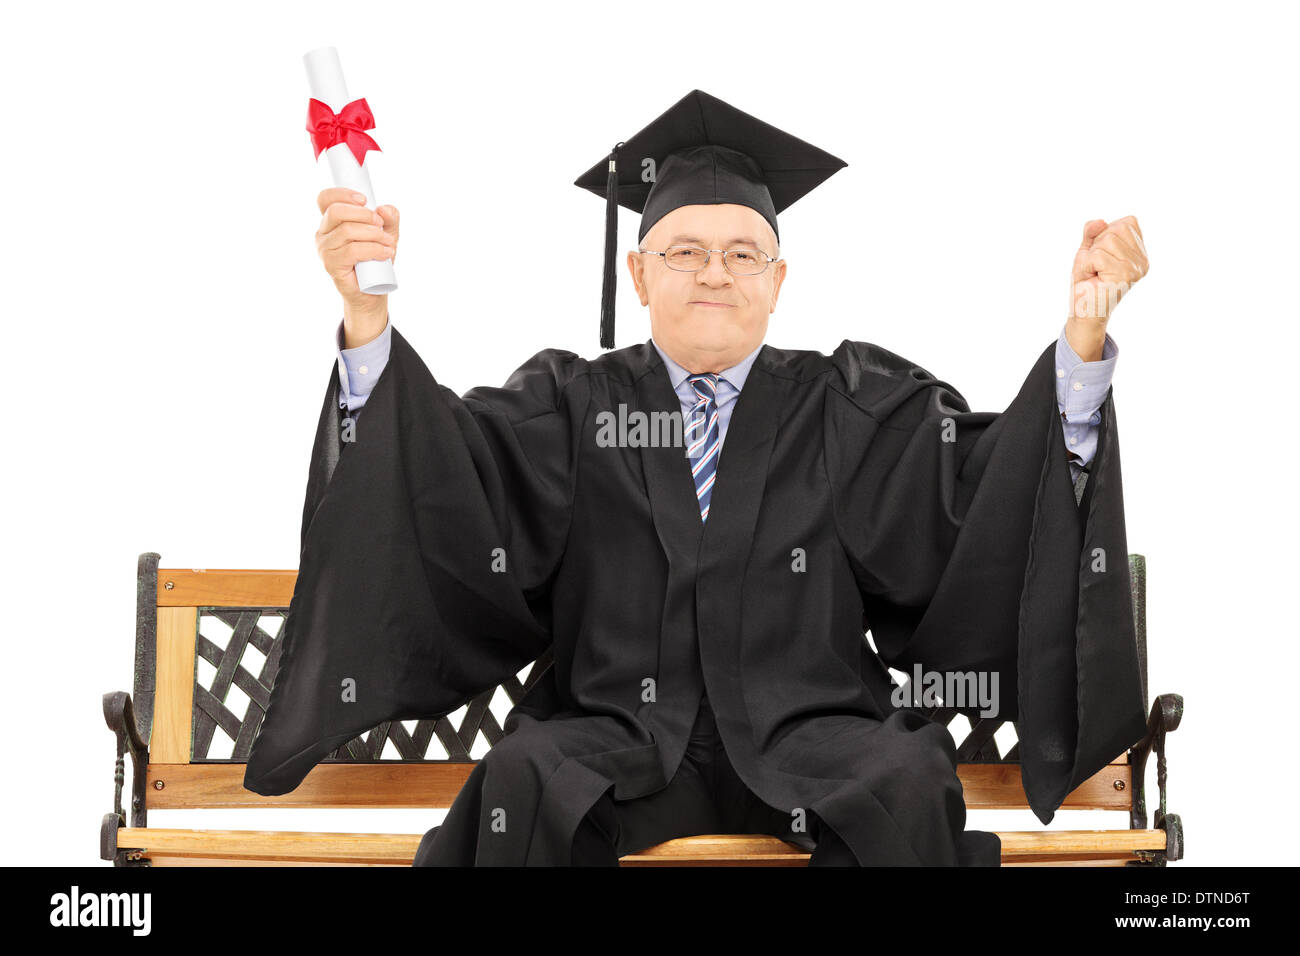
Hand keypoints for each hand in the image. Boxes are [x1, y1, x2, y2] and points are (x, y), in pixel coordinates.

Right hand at [314, 187, 398, 341]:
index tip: (365, 200)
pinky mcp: (331, 265)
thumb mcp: (386, 234)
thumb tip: (385, 209)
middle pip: (336, 212)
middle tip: (381, 224)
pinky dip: (373, 249)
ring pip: (347, 231)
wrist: (374, 290)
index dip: (342, 194)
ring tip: (389, 244)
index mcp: (331, 222)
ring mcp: (325, 249)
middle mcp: (323, 233)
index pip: (325, 199)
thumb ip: (389, 219)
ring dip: (373, 234)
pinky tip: (385, 253)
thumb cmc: (375, 259)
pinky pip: (352, 251)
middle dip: (363, 214)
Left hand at [1069, 216, 1147, 327]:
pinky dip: (1087, 265)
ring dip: (1091, 256)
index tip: (1102, 256)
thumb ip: (1093, 233)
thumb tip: (1099, 221)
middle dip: (1097, 245)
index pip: (1127, 222)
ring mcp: (1136, 268)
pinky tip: (1093, 278)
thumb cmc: (1087, 283)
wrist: (1083, 311)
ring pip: (1107, 240)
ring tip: (1095, 273)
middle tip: (1096, 267)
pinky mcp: (1125, 276)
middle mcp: (1142, 260)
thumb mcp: (1088, 251)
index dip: (1105, 234)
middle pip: (1116, 229)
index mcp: (1139, 252)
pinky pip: (1097, 256)